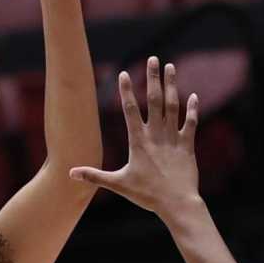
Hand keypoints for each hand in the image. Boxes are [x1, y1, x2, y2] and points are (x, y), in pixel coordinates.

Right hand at [71, 58, 199, 219]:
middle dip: (152, 78)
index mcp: (138, 142)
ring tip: (170, 67)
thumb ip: (95, 176)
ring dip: (172, 85)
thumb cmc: (147, 196)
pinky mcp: (188, 146)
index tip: (124, 73)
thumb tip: (70, 174)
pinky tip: (193, 96)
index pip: (130, 110)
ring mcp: (173, 139)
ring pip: (172, 106)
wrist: (177, 204)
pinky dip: (192, 109)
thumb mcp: (118, 185)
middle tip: (153, 58)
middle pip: (154, 100)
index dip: (126, 91)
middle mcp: (156, 136)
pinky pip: (191, 123)